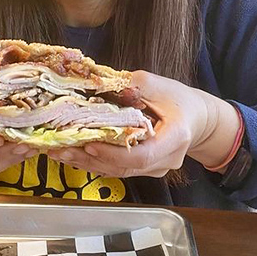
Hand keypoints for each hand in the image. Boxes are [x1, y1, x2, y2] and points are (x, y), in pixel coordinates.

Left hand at [48, 70, 238, 177]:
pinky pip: (118, 169)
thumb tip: (95, 83)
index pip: (142, 156)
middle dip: (90, 159)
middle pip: (125, 167)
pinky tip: (74, 154)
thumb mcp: (157, 84)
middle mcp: (166, 160)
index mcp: (175, 138)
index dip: (113, 153)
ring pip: (118, 172)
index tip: (89, 143)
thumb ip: (129, 86)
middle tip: (60, 149)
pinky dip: (95, 162)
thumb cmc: (179, 100)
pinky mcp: (145, 170)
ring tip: (58, 152)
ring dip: (87, 162)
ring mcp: (156, 169)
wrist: (197, 118)